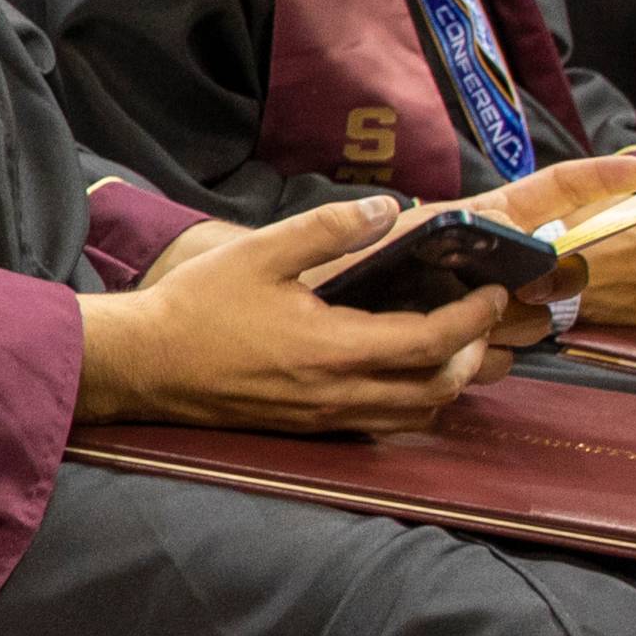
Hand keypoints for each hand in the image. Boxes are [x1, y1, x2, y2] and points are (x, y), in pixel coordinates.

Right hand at [71, 195, 516, 434]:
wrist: (142, 365)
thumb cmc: (197, 307)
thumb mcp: (260, 252)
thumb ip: (329, 228)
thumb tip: (389, 209)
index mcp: (335, 349)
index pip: (432, 341)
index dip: (473, 317)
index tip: (492, 289)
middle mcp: (339, 393)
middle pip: (439, 389)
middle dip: (472, 354)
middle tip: (478, 317)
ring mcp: (324, 417)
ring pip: (415, 415)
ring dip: (446, 384)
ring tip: (449, 345)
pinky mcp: (308, 427)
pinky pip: (382, 424)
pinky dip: (410, 401)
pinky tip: (399, 371)